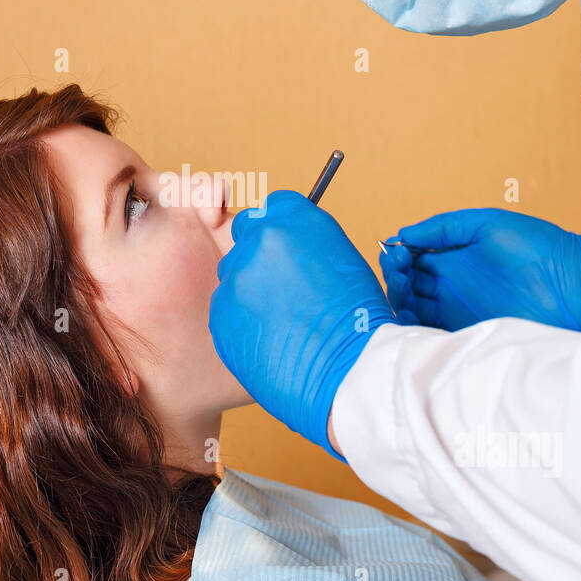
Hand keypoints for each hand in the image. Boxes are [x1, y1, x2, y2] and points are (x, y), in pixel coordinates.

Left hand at [209, 190, 395, 456]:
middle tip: (285, 291)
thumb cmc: (359, 321)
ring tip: (283, 322)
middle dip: (261, 259)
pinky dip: (242, 322)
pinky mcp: (221, 315)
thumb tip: (293, 247)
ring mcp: (236, 280)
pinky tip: (271, 339)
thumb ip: (309, 243)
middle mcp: (260, 242)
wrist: (347, 373)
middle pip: (246, 239)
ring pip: (234, 276)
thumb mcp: (344, 261)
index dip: (281, 231)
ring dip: (250, 292)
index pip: (272, 207)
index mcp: (295, 221)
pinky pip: (226, 311)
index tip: (288, 249)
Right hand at [380, 207, 580, 331]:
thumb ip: (444, 227)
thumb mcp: (488, 224)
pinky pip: (430, 331)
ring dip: (400, 298)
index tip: (397, 251)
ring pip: (413, 307)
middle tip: (399, 269)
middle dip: (395, 275)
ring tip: (404, 288)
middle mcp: (452, 284)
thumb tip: (404, 232)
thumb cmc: (540, 248)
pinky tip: (409, 313)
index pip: (412, 258)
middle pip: (407, 284)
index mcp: (455, 256)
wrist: (576, 285)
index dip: (397, 255)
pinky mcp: (466, 331)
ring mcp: (458, 308)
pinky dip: (412, 325)